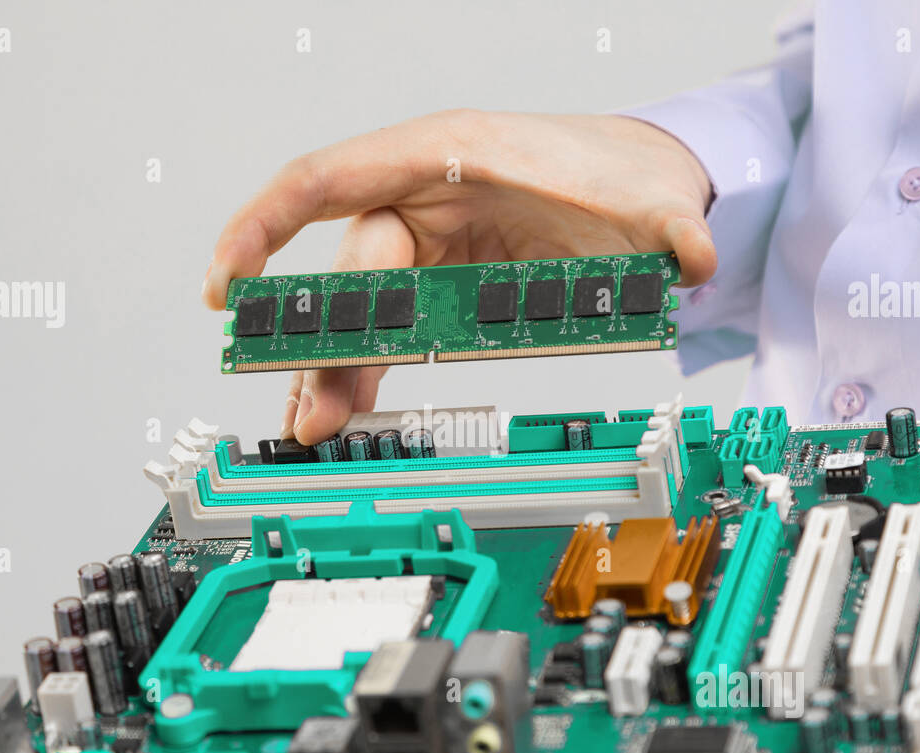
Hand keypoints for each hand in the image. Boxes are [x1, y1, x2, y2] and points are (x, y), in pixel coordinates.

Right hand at [203, 110, 715, 445]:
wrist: (635, 183)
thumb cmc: (617, 171)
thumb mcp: (649, 196)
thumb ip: (670, 229)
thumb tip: (691, 258)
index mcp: (445, 155)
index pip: (326, 179)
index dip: (264, 228)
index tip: (228, 282)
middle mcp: (422, 201)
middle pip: (349, 272)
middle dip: (324, 344)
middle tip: (312, 408)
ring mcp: (429, 249)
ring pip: (363, 314)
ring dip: (336, 373)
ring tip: (317, 429)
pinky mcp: (444, 288)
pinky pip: (390, 333)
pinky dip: (367, 374)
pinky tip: (347, 413)